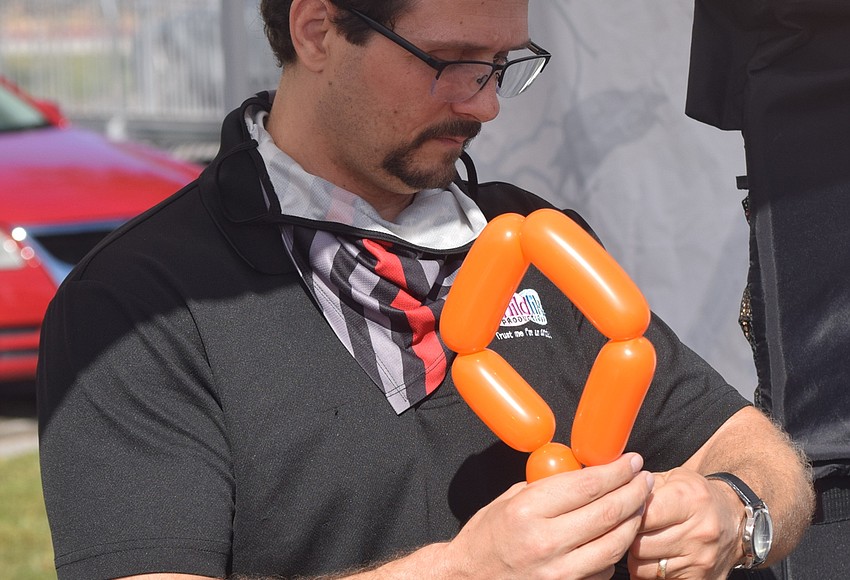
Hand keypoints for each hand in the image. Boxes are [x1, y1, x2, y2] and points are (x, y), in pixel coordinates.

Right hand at [441, 453, 653, 578]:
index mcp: (528, 511)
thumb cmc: (487, 537)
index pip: (587, 485)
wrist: (469, 579)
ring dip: (633, 521)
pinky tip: (616, 536)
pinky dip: (614, 552)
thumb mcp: (509, 500)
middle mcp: (546, 542)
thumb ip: (547, 486)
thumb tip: (584, 470)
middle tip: (644, 479)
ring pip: (614, 544)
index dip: (616, 471)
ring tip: (638, 504)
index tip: (630, 461)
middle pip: (608, 513)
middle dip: (634, 492)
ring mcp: (559, 573)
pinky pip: (603, 570)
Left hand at [627, 468, 742, 578]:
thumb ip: (643, 484)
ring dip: (635, 557)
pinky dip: (649, 571)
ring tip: (641, 542)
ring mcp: (700, 560)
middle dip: (627, 537)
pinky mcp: (699, 579)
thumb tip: (613, 491)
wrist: (734, 520)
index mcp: (691, 500)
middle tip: (629, 528)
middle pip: (639, 544)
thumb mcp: (674, 478)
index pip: (644, 515)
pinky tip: (653, 557)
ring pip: (643, 567)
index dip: (626, 514)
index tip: (621, 510)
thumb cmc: (697, 496)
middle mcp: (699, 532)